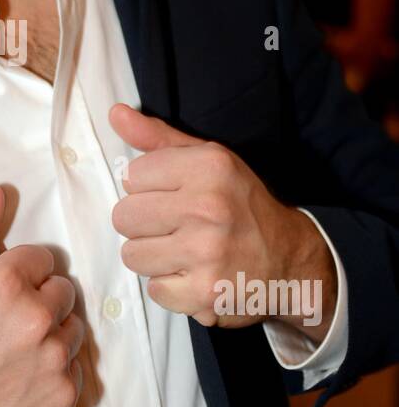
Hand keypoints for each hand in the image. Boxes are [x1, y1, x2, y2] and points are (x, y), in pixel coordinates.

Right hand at [0, 184, 84, 406]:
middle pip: (64, 289)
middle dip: (40, 299)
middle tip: (6, 322)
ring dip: (52, 333)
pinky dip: (55, 369)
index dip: (20, 273)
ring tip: (15, 350)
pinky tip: (23, 377)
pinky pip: (75, 367)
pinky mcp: (62, 396)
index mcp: (6, 285)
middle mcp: (36, 320)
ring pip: (74, 327)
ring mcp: (52, 360)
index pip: (42, 258)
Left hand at [108, 103, 336, 332]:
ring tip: (183, 251)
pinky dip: (171, 287)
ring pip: (132, 255)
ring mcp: (206, 253)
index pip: (132, 176)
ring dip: (153, 257)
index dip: (147, 189)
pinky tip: (194, 275)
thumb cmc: (240, 205)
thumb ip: (158, 138)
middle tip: (174, 226)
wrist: (290, 259)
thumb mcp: (208, 160)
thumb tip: (115, 113)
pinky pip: (154, 289)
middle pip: (124, 217)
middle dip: (144, 224)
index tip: (172, 196)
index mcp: (209, 167)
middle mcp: (208, 207)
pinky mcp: (204, 293)